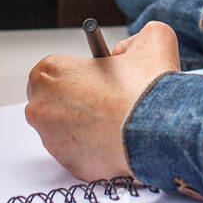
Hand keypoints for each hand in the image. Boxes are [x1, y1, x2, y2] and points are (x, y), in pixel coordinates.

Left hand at [24, 21, 180, 180]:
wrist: (160, 132)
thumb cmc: (147, 89)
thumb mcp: (153, 38)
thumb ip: (135, 38)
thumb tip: (126, 51)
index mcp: (51, 72)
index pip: (53, 69)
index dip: (79, 71)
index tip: (97, 76)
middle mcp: (42, 107)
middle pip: (54, 99)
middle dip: (77, 98)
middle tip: (107, 97)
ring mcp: (52, 140)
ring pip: (65, 128)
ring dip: (86, 123)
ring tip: (118, 119)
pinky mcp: (70, 164)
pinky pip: (81, 152)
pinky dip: (96, 146)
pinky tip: (118, 137)